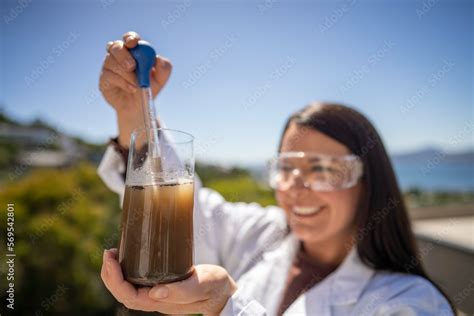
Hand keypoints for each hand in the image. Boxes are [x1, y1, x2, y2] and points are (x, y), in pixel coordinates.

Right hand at [99, 31, 171, 146]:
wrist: (139, 106)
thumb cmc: (149, 88)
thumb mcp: (161, 79)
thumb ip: (164, 68)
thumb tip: (159, 59)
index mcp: (133, 51)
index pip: (129, 38)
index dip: (130, 38)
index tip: (133, 43)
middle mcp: (118, 56)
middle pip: (115, 46)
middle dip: (123, 55)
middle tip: (132, 66)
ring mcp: (109, 66)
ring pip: (111, 62)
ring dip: (126, 74)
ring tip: (137, 85)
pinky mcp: (104, 78)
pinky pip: (109, 76)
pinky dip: (122, 82)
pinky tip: (130, 88)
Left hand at [101, 249, 237, 314]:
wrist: (224, 293)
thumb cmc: (214, 287)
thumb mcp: (201, 285)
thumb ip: (182, 290)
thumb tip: (154, 292)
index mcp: (161, 302)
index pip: (128, 296)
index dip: (114, 280)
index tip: (110, 259)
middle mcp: (156, 300)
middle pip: (123, 293)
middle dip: (110, 275)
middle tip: (108, 253)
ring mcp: (158, 294)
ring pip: (128, 288)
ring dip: (116, 273)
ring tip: (113, 253)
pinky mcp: (163, 284)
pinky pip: (138, 281)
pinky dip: (128, 269)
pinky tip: (130, 256)